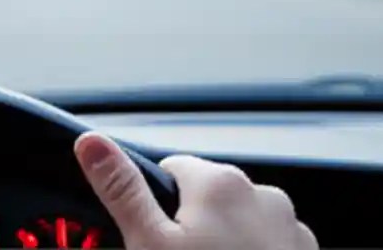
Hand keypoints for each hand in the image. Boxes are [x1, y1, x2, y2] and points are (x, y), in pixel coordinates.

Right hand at [74, 132, 316, 248]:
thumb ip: (122, 190)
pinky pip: (268, 247)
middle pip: (208, 199)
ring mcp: (291, 228)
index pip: (172, 170)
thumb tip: (91, 143)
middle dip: (192, 228)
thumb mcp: (149, 245)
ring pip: (240, 225)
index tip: (157, 241)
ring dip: (225, 245)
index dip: (157, 208)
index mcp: (220, 183)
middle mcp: (263, 195)